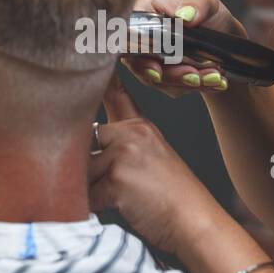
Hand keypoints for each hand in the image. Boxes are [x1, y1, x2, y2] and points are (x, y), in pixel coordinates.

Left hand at [89, 71, 228, 254]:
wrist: (196, 222)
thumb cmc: (173, 199)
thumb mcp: (149, 160)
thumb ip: (118, 149)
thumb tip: (77, 155)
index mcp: (140, 125)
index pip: (114, 93)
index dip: (98, 77)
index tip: (87, 50)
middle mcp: (131, 132)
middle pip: (83, 141)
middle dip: (85, 164)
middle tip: (113, 183)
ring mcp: (124, 152)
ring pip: (82, 171)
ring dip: (93, 190)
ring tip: (124, 200)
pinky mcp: (117, 177)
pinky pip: (88, 195)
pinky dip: (97, 208)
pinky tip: (121, 210)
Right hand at [120, 0, 247, 96]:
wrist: (222, 37)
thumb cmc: (208, 14)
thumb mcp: (207, 1)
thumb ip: (197, 2)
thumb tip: (185, 15)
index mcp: (143, 12)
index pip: (128, 32)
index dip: (137, 52)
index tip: (156, 70)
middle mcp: (140, 38)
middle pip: (141, 63)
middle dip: (170, 74)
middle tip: (194, 76)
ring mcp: (149, 60)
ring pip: (159, 80)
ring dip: (187, 83)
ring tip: (213, 77)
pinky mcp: (162, 79)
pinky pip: (173, 88)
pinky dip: (196, 87)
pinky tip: (215, 83)